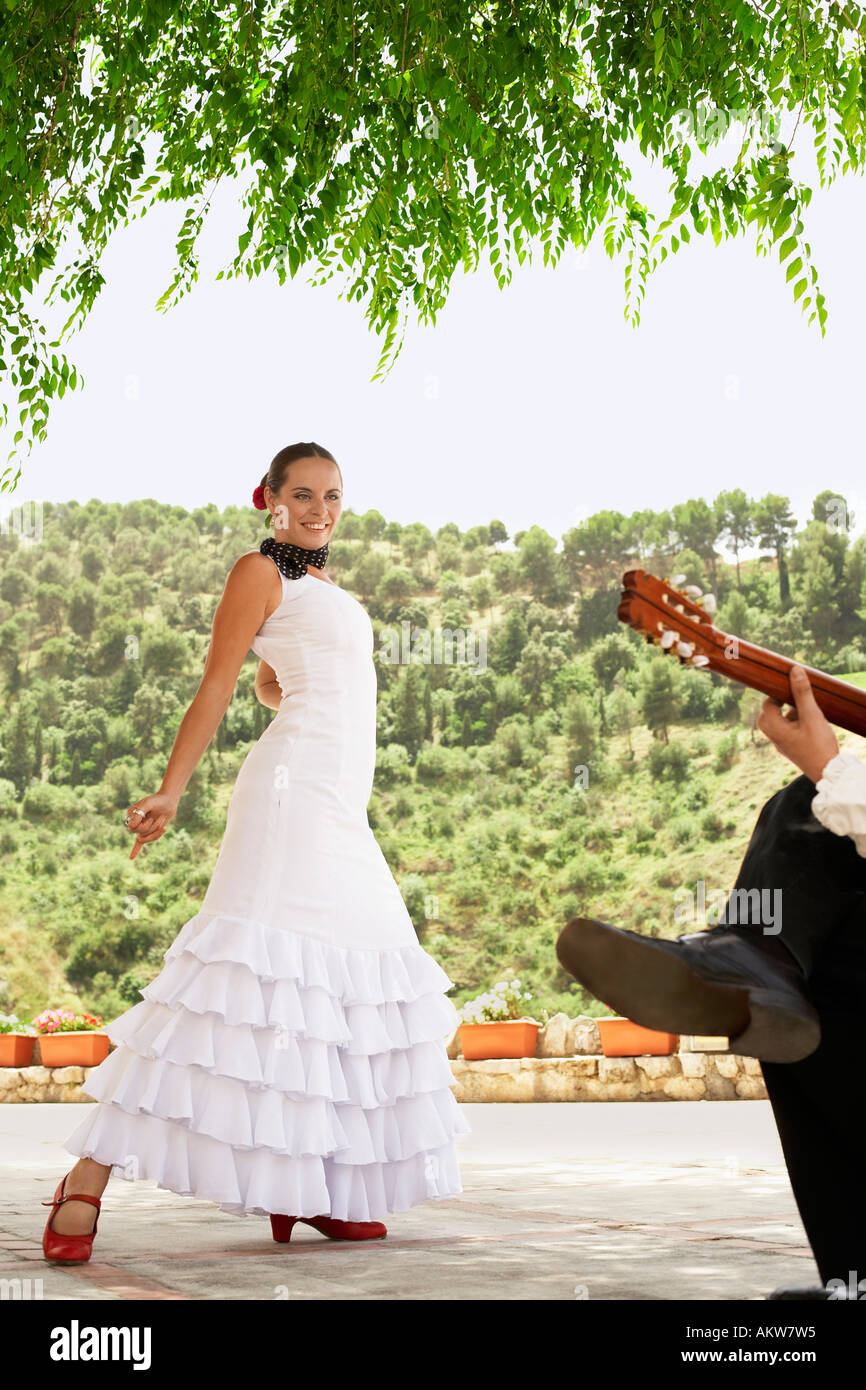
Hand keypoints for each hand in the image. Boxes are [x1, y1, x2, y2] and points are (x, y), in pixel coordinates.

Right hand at [125, 793, 177, 859]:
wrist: (169, 800)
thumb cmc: (157, 800)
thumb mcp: (148, 803)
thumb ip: (140, 812)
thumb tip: (131, 826)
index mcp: (131, 815)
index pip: (132, 828)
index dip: (143, 826)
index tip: (151, 817)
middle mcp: (135, 822)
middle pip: (140, 833)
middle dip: (152, 827)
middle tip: (160, 817)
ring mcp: (142, 827)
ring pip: (147, 838)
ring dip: (157, 830)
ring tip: (163, 819)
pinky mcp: (149, 831)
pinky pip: (140, 843)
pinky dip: (135, 850)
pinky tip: (131, 858)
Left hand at [756, 665, 839, 783]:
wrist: (829, 773)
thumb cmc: (819, 745)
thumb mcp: (812, 716)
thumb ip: (802, 693)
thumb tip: (795, 671)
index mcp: (775, 729)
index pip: (767, 705)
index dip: (777, 694)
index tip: (790, 688)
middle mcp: (776, 738)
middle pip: (769, 716)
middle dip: (781, 705)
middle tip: (797, 700)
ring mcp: (784, 746)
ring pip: (780, 724)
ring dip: (792, 715)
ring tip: (810, 713)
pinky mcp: (793, 750)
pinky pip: (789, 733)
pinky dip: (797, 725)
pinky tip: (814, 725)